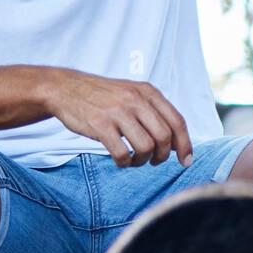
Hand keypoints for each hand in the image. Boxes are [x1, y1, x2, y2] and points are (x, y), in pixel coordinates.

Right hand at [44, 69, 193, 167]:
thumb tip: (178, 144)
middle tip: (155, 161)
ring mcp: (118, 112)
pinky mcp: (100, 125)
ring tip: (136, 160)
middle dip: (163, 156)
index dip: (185, 145)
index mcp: (148, 92)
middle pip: (165, 137)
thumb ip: (155, 113)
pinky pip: (123, 154)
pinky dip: (125, 163)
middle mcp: (136, 100)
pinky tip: (121, 160)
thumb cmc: (104, 97)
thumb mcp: (133, 94)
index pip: (177, 122)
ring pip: (146, 147)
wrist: (66, 88)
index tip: (186, 160)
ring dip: (144, 161)